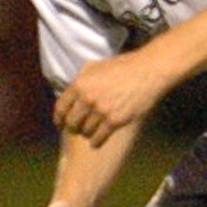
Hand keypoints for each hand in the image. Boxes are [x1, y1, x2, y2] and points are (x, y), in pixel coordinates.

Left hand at [54, 46, 170, 142]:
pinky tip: (96, 141)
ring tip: (90, 133)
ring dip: (87, 133)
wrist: (148, 71)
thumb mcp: (97, 65)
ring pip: (85, 131)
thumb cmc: (124, 66)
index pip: (61, 107)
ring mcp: (101, 110)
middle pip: (72, 122)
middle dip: (73, 127)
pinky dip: (96, 141)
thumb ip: (82, 77)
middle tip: (77, 129)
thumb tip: (71, 87)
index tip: (60, 124)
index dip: (59, 118)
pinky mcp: (115, 120)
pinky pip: (99, 138)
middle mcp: (87, 97)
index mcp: (80, 83)